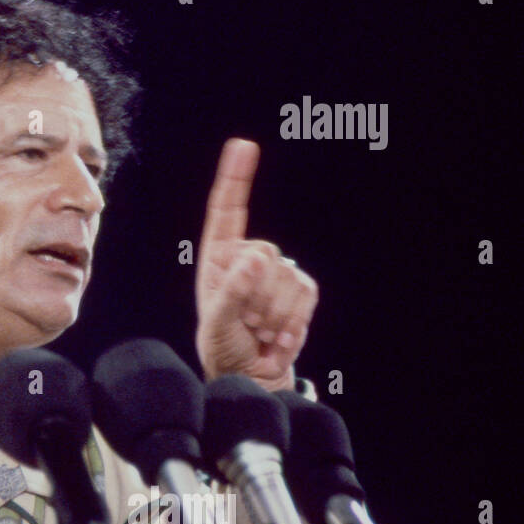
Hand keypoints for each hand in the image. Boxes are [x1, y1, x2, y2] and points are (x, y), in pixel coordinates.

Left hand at [195, 138, 317, 391]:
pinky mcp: (302, 290)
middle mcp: (248, 259)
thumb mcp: (217, 325)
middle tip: (245, 323)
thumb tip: (257, 258)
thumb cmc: (224, 348)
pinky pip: (306, 294)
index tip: (243, 146)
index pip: (226, 212)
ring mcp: (278, 273)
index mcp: (217, 259)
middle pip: (265, 253)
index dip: (235, 178)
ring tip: (258, 331)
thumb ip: (233, 292)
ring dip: (272, 314)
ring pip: (287, 277)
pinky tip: (278, 337)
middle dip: (255, 294)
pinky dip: (293, 321)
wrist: (252, 378)